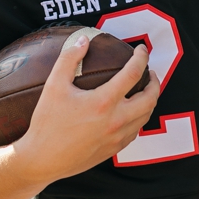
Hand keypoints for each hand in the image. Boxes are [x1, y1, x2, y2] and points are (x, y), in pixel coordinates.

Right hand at [17, 34, 159, 180]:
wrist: (43, 159)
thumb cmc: (47, 122)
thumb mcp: (53, 86)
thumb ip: (69, 59)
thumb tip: (83, 39)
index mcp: (104, 102)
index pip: (133, 73)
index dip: (141, 58)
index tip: (141, 49)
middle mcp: (116, 120)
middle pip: (150, 98)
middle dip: (154, 82)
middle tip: (150, 72)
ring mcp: (117, 137)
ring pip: (146, 116)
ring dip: (150, 100)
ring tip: (144, 91)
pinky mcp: (114, 149)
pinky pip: (136, 131)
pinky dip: (139, 118)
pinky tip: (131, 113)